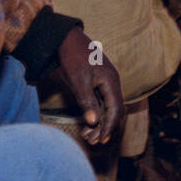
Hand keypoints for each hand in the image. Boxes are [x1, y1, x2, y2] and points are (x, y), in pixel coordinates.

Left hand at [46, 27, 123, 144]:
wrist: (64, 37)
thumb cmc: (72, 57)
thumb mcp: (78, 80)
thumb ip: (86, 101)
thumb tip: (93, 122)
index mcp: (111, 81)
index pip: (116, 109)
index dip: (109, 126)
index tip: (101, 140)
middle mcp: (112, 82)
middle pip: (115, 110)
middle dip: (106, 128)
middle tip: (94, 142)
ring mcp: (106, 82)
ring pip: (108, 108)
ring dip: (100, 123)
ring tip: (87, 137)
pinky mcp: (97, 83)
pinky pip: (101, 102)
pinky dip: (95, 114)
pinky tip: (86, 123)